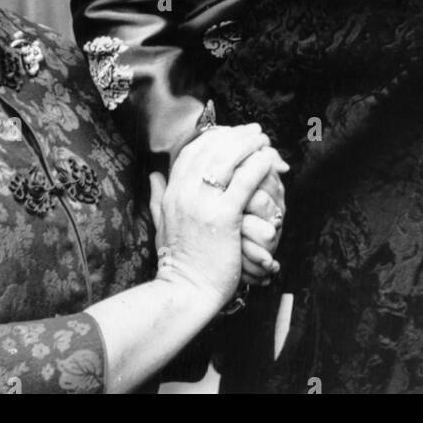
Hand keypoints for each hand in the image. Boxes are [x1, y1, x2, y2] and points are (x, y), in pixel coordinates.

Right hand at [148, 124, 285, 310]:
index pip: (192, 150)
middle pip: (212, 149)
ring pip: (228, 160)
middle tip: (256, 131)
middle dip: (236, 135)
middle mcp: (184, 193)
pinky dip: (258, 165)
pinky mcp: (224, 218)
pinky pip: (244, 182)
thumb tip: (153, 175)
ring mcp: (203, 205)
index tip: (232, 132)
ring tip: (265, 141)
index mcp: (171, 192)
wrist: (185, 291)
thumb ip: (157, 197)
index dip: (214, 136)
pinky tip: (268, 160)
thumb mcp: (161, 224)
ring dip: (250, 145)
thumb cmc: (179, 261)